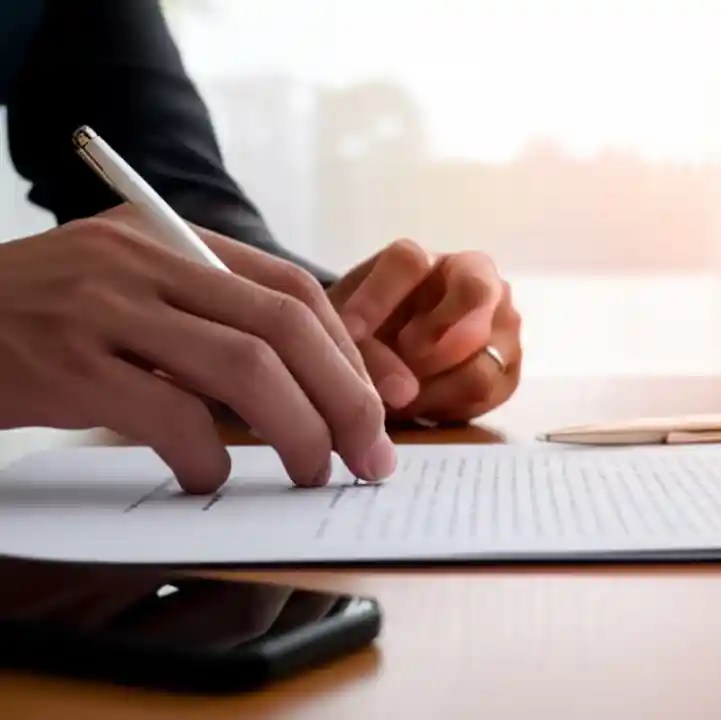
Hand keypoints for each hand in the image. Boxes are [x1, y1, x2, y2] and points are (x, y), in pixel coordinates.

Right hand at [0, 204, 396, 492]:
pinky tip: (208, 481)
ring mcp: (100, 306)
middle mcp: (140, 259)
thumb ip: (196, 321)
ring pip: (243, 367)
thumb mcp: (119, 298)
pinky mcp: (61, 362)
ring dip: (296, 431)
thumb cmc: (30, 325)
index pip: (291, 290)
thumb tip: (304, 389)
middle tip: (369, 458)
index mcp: (165, 237)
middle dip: (344, 398)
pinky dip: (205, 457)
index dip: (348, 354)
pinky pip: (167, 414)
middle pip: (284, 326)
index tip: (375, 408)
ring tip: (310, 475)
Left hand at [327, 240, 521, 422]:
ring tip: (398, 394)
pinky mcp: (508, 371)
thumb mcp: (351, 336)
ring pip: (480, 355)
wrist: (388, 366)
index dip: (377, 298)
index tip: (351, 332)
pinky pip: (485, 392)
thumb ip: (368, 353)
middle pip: (475, 292)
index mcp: (428, 259)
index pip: (409, 262)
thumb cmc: (368, 335)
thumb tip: (404, 391)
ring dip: (431, 384)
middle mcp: (478, 279)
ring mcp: (503, 324)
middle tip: (401, 359)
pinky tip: (420, 403)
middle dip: (432, 336)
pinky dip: (445, 405)